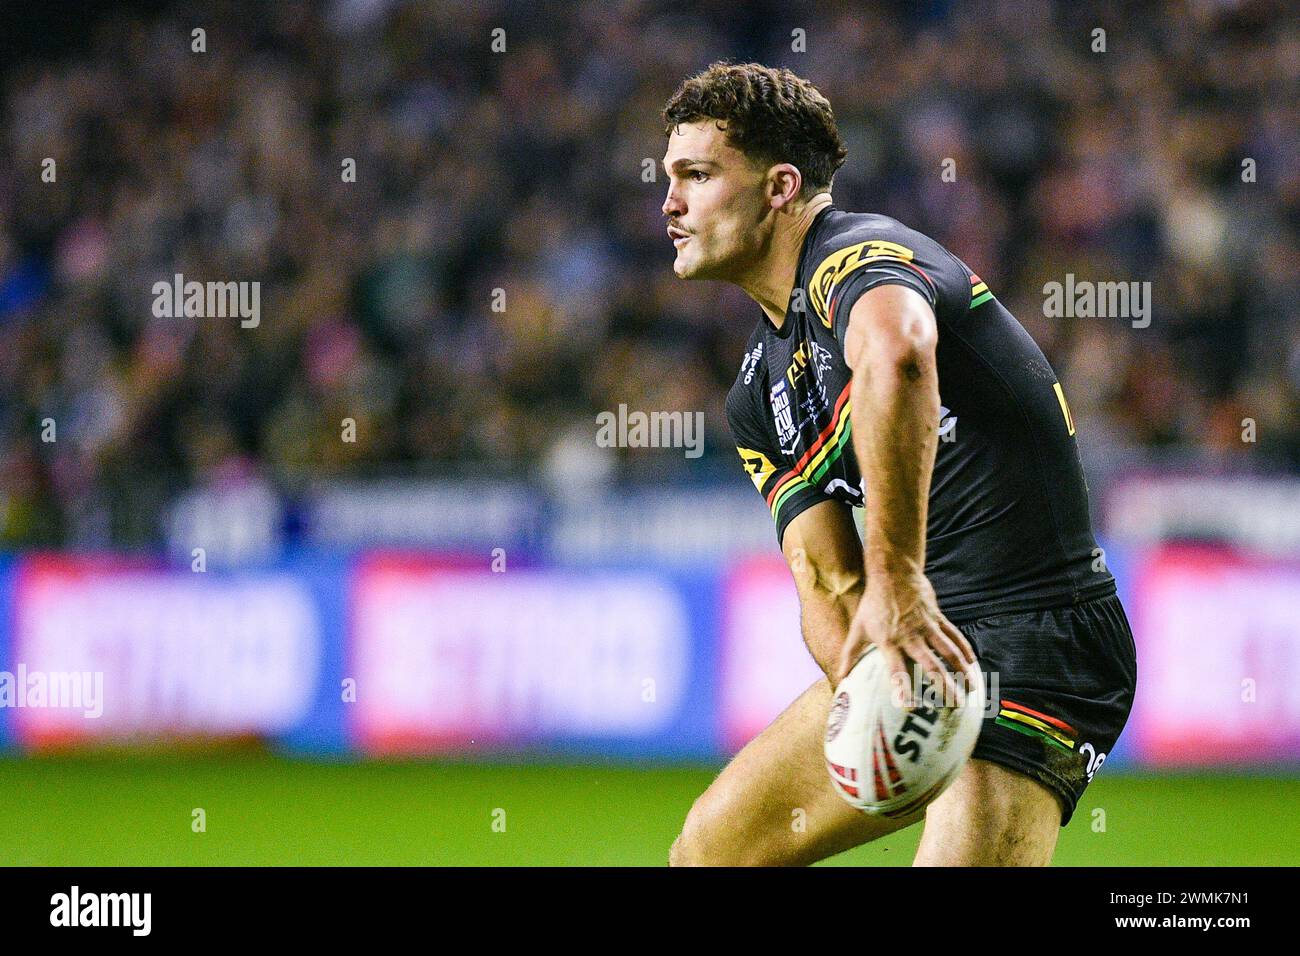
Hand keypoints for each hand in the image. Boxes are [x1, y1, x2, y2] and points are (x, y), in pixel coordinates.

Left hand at [835, 571, 977, 705]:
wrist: (893, 574)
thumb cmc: (873, 603)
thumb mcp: (858, 628)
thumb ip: (850, 654)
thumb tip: (841, 677)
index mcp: (889, 642)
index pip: (897, 670)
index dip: (902, 689)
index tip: (909, 708)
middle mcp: (910, 637)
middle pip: (930, 666)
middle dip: (943, 687)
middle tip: (953, 705)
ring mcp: (927, 627)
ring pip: (948, 652)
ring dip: (961, 671)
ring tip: (970, 689)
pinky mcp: (938, 618)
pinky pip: (954, 636)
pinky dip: (965, 650)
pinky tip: (972, 664)